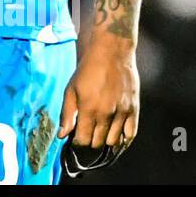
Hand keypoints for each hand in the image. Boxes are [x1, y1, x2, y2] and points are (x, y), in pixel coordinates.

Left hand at [58, 36, 138, 163]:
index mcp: (88, 109)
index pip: (83, 140)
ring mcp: (121, 113)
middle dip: (90, 142)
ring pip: (113, 141)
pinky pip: (130, 135)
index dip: (77, 142)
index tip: (76, 137)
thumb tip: (61, 135)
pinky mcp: (134, 110)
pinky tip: (116, 136)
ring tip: (100, 132)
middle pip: (97, 143)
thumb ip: (66, 113)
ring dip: (105, 140)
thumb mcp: (71, 89)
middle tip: (87, 133)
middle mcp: (106, 114)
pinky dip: (123, 140)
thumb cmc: (88, 70)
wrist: (111, 53)